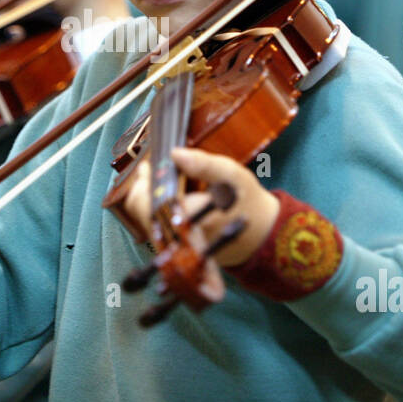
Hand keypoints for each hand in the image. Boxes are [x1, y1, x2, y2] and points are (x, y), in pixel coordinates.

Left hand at [122, 147, 278, 266]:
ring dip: (147, 199)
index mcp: (190, 218)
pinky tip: (164, 195)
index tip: (147, 165)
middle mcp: (179, 237)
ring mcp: (177, 245)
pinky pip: (157, 227)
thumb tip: (174, 153)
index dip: (141, 182)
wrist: (260, 233)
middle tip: (148, 170)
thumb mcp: (230, 175)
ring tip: (155, 180)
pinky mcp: (179, 248)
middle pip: (141, 214)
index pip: (147, 204)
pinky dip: (156, 210)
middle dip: (142, 190)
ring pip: (147, 221)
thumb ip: (203, 164)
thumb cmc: (245, 201)